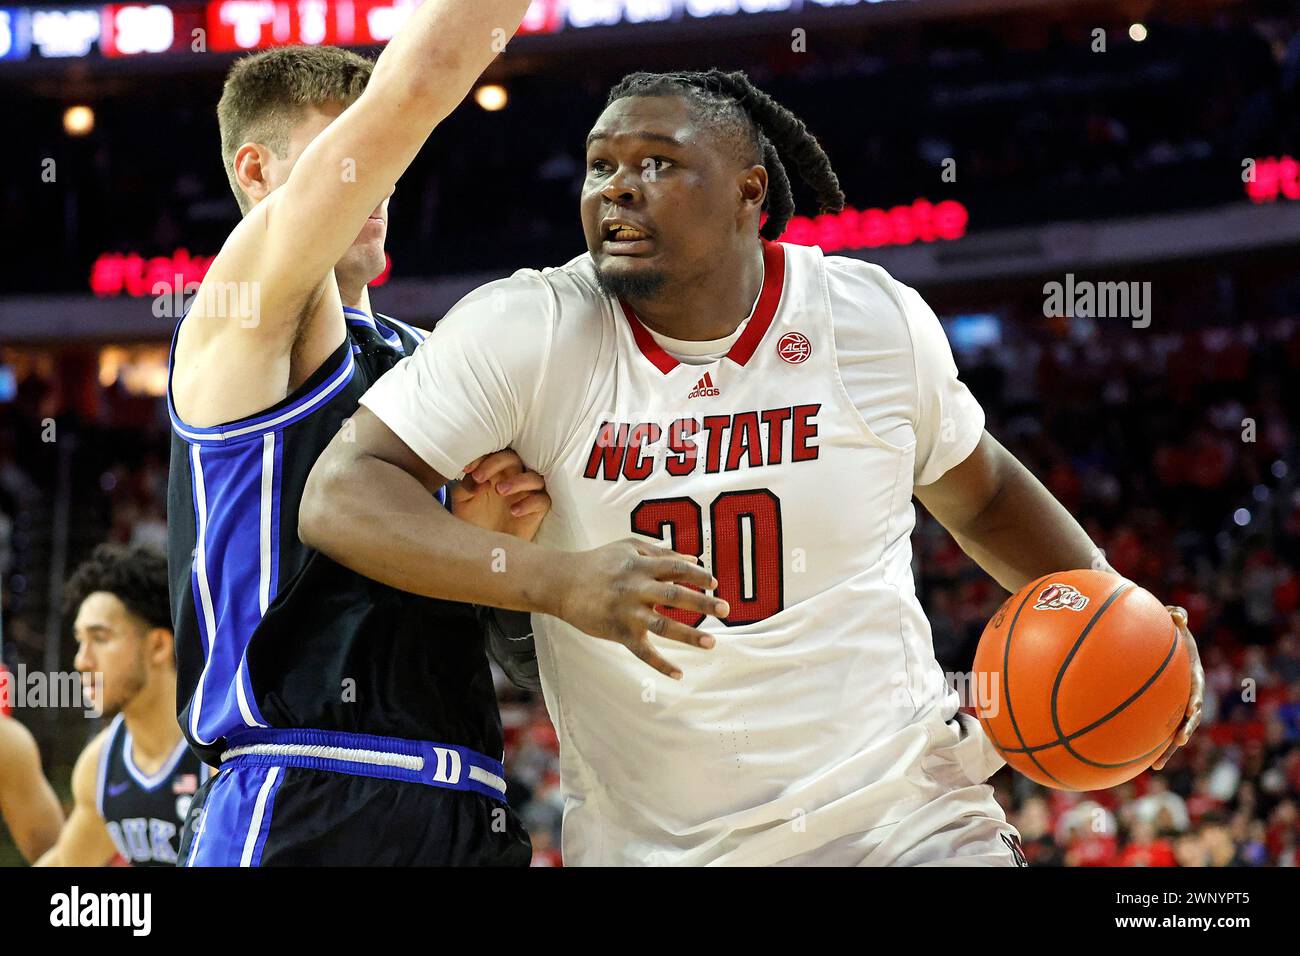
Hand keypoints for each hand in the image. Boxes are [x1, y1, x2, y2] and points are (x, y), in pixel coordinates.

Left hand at [451, 450, 549, 541]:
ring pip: (533, 477)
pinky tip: (513, 511)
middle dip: (496, 463)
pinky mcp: (537, 511)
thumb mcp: (463, 502)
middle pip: (513, 458)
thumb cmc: (474, 522)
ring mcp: (527, 494)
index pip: (493, 453)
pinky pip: (542, 500)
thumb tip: (479, 481)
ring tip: (499, 490)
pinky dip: (529, 503)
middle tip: (479, 477)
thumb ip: (466, 487)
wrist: (484, 549)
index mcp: (494, 472)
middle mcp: (512, 479)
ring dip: (518, 480)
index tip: (467, 468)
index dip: (481, 456)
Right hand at [555, 538, 727, 678]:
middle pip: (674, 595)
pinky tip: (679, 674)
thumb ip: (660, 552)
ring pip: (662, 625)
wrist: (563, 583)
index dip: (697, 575)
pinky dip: (660, 664)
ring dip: (689, 635)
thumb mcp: (628, 547)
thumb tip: (694, 560)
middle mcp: (636, 588)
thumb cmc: (600, 562)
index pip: (675, 568)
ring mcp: (627, 612)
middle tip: (725, 609)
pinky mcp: (618, 632)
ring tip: (712, 643)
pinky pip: (642, 651)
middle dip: (702, 603)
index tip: (715, 583)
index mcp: (640, 565)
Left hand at [1152, 605, 1204, 770]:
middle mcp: (1186, 695)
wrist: (1162, 646)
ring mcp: (1173, 707)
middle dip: (1185, 730)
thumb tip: (1178, 614)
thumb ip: (1178, 618)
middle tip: (1180, 740)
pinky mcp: (1158, 713)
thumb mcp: (1175, 624)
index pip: (1197, 689)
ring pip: (1171, 731)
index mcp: (1192, 676)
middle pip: (1189, 718)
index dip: (1197, 699)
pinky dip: (1145, 744)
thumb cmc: (1169, 634)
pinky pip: (1152, 730)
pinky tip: (1127, 758)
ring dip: (1166, 749)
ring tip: (1155, 765)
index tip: (1194, 708)